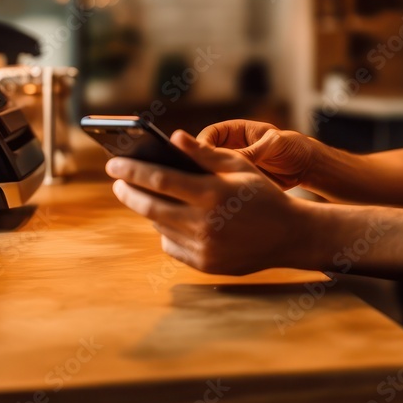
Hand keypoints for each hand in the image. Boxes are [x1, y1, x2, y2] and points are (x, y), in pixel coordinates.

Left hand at [106, 130, 306, 275]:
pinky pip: (171, 245)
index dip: (131, 169)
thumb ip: (204, 153)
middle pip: (150, 206)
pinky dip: (167, 230)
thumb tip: (172, 137)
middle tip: (117, 181)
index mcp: (212, 194)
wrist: (290, 236)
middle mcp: (204, 224)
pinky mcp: (204, 265)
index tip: (113, 163)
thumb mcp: (238, 167)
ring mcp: (203, 248)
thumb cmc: (263, 194)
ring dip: (149, 209)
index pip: (159, 178)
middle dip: (128, 191)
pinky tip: (171, 219)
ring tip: (145, 195)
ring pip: (160, 226)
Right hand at [196, 120, 315, 189]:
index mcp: (237, 130)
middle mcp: (231, 147)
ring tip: (206, 192)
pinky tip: (218, 201)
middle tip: (199, 179)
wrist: (306, 167)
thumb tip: (233, 157)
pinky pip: (223, 185)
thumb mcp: (275, 144)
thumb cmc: (293, 147)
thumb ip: (254, 150)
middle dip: (199, 165)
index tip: (201, 158)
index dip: (201, 145)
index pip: (210, 134)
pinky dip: (219, 192)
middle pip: (205, 154)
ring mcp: (233, 165)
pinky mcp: (238, 181)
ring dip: (208, 180)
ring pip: (211, 171)